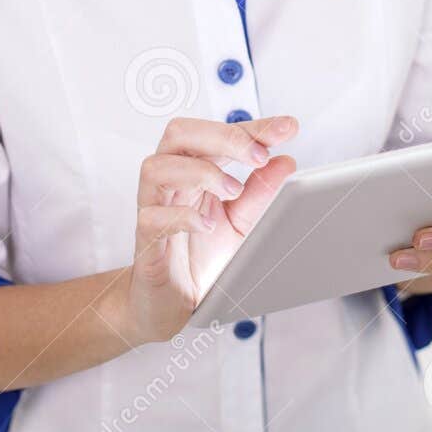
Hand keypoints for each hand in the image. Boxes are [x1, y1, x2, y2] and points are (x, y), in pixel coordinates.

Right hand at [118, 115, 296, 344]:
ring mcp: (153, 208)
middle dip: (223, 137)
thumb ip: (260, 192)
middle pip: (180, 134)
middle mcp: (170, 181)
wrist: (174, 304)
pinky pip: (152, 217)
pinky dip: (182, 217)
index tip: (287, 127)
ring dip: (201, 172)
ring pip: (157, 166)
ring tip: (233, 189)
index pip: (217, 133)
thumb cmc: (201, 256)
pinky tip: (208, 225)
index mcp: (193, 169)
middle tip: (259, 156)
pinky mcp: (144, 240)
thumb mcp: (242, 222)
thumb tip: (286, 160)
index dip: (252, 127)